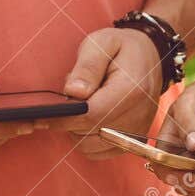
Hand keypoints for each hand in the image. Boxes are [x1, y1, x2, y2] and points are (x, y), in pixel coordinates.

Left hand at [60, 27, 163, 157]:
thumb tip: (73, 92)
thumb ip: (87, 66)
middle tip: (70, 101)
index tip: (45, 115)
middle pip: (89, 135)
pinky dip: (88, 140)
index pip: (91, 115)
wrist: (149, 56)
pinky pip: (99, 152)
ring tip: (82, 108)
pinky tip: (89, 120)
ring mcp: (137, 131)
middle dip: (70, 123)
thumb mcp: (101, 43)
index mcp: (131, 90)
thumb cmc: (120, 48)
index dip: (64, 118)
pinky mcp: (132, 141)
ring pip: (91, 147)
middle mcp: (138, 115)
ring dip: (77, 132)